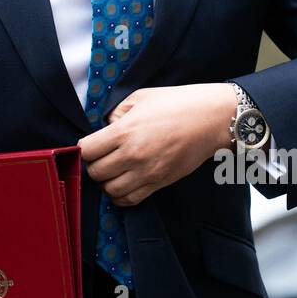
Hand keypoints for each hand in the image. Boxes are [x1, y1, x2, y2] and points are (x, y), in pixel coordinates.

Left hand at [77, 83, 236, 206]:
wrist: (212, 119)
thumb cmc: (178, 103)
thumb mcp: (140, 97)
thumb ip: (116, 113)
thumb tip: (106, 127)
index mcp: (125, 131)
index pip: (86, 150)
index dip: (84, 148)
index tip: (90, 144)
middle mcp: (133, 155)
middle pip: (95, 173)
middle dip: (93, 165)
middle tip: (100, 157)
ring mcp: (147, 172)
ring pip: (110, 190)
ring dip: (106, 182)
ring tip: (112, 170)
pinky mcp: (160, 183)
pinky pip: (131, 200)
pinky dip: (121, 196)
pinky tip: (123, 183)